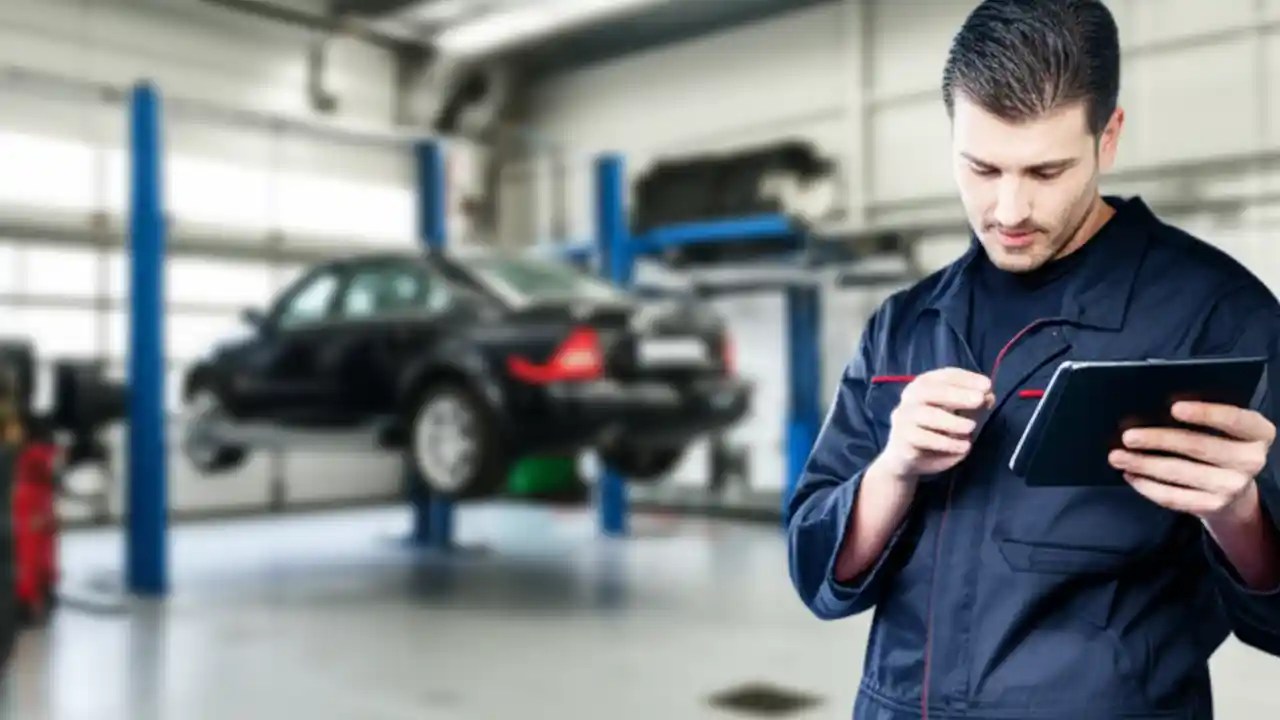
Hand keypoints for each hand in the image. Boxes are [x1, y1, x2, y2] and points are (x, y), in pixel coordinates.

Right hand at [875, 368, 994, 482]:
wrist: (905, 460)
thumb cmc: (934, 432)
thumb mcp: (958, 416)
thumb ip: (973, 405)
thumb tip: (989, 395)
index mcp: (924, 386)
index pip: (943, 376)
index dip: (965, 379)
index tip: (987, 385)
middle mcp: (910, 399)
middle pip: (928, 390)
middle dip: (956, 394)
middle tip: (980, 399)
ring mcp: (903, 419)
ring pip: (925, 415)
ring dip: (952, 421)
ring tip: (971, 428)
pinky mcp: (903, 440)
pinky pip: (924, 438)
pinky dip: (947, 443)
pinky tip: (964, 447)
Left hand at [1109, 401, 1275, 524]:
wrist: (1234, 489)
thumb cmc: (1220, 445)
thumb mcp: (1224, 429)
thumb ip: (1202, 418)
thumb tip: (1154, 410)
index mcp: (1258, 433)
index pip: (1236, 420)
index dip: (1206, 414)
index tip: (1174, 408)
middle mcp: (1251, 461)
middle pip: (1199, 447)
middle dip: (1158, 440)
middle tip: (1128, 436)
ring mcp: (1233, 486)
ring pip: (1180, 473)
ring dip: (1143, 464)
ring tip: (1117, 456)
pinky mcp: (1213, 506)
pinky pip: (1173, 496)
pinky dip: (1147, 485)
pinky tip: (1131, 474)